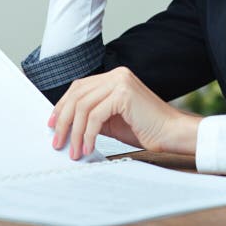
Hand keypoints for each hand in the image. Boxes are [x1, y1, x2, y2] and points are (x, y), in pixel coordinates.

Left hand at [47, 66, 202, 159]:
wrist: (172, 133)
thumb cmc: (146, 129)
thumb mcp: (113, 120)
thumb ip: (93, 115)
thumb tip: (65, 124)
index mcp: (114, 77)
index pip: (79, 88)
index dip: (62, 106)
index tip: (53, 125)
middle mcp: (117, 74)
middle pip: (77, 95)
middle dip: (63, 120)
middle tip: (58, 142)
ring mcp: (120, 81)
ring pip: (83, 106)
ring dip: (74, 132)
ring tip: (73, 151)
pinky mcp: (124, 94)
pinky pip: (95, 116)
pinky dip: (87, 134)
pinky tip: (87, 148)